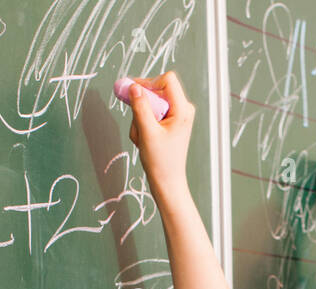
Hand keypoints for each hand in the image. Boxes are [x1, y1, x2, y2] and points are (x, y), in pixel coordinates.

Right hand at [126, 72, 196, 202]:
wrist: (167, 181)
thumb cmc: (161, 161)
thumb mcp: (147, 132)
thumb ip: (140, 107)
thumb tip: (133, 87)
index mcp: (183, 109)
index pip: (167, 80)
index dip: (148, 82)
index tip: (133, 92)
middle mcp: (182, 109)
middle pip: (156, 90)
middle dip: (142, 105)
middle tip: (137, 123)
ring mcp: (176, 115)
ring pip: (150, 103)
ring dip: (140, 118)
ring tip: (142, 137)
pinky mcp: (169, 121)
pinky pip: (151, 113)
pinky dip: (142, 124)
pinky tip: (144, 139)